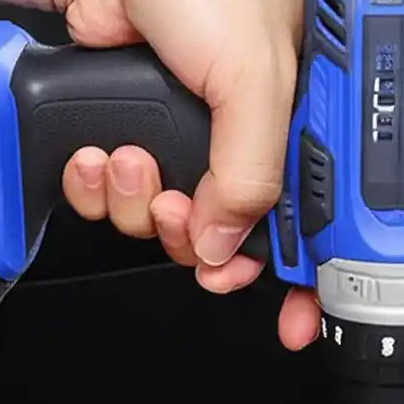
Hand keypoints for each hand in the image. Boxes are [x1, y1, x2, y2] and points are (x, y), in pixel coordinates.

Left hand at [50, 0, 320, 351]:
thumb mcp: (257, 79)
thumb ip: (255, 171)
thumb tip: (230, 240)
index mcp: (294, 132)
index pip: (309, 228)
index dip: (304, 283)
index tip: (295, 324)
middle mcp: (240, 145)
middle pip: (223, 242)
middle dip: (191, 240)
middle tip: (179, 212)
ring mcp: (181, 143)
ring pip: (159, 226)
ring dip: (133, 206)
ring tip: (128, 158)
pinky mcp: (125, 134)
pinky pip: (108, 197)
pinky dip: (94, 187)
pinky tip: (96, 154)